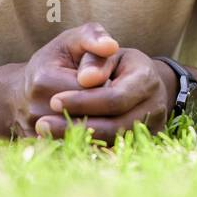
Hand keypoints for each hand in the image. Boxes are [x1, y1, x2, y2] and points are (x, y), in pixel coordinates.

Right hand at [11, 22, 119, 139]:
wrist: (26, 90)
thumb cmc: (55, 60)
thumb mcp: (72, 40)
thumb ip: (93, 37)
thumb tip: (111, 46)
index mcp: (43, 81)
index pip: (91, 89)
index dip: (108, 84)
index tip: (115, 79)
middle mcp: (36, 112)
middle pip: (89, 115)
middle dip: (107, 106)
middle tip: (116, 97)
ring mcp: (38, 134)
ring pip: (85, 133)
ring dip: (102, 123)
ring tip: (111, 110)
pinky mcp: (42, 149)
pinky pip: (76, 145)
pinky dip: (92, 136)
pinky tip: (100, 124)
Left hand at [34, 47, 175, 142]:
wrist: (134, 78)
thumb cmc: (109, 59)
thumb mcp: (99, 45)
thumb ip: (92, 49)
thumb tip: (85, 78)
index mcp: (146, 78)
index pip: (114, 97)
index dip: (83, 101)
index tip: (52, 100)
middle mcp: (154, 106)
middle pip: (114, 125)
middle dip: (76, 126)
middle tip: (41, 124)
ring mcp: (152, 129)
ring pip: (112, 143)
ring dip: (78, 141)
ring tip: (45, 135)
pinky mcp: (143, 144)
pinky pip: (112, 151)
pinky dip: (86, 148)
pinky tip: (61, 143)